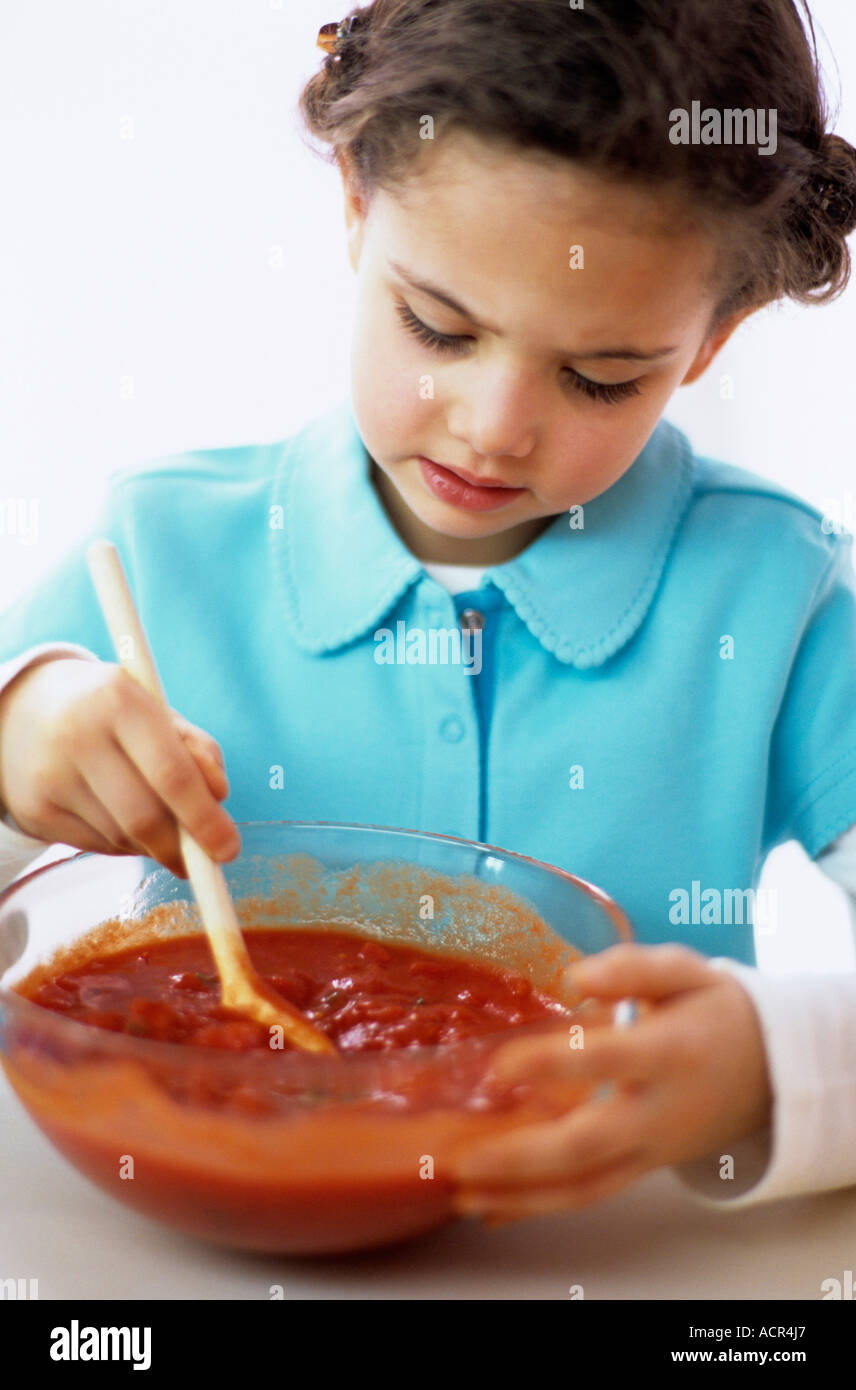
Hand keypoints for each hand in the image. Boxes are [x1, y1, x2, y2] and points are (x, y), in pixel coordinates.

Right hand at [0, 657, 239, 877]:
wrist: (25, 711)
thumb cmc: (110, 713)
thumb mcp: (157, 712)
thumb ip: (198, 749)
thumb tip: (218, 797)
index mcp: (119, 700)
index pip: (171, 773)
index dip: (204, 819)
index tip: (228, 849)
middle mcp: (78, 736)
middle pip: (145, 817)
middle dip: (182, 848)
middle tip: (205, 860)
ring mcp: (51, 776)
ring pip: (122, 837)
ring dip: (154, 845)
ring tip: (159, 826)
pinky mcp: (35, 810)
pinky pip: (97, 846)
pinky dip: (124, 846)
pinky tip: (123, 822)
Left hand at [451, 942, 772, 1224]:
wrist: (774, 1069)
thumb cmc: (717, 1012)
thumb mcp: (687, 971)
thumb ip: (633, 967)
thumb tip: (577, 977)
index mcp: (670, 1051)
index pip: (607, 1061)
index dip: (553, 1065)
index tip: (500, 1066)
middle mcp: (660, 1110)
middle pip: (589, 1145)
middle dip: (522, 1158)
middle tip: (462, 1158)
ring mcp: (653, 1148)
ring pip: (585, 1186)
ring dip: (521, 1196)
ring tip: (461, 1195)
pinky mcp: (645, 1168)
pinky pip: (590, 1195)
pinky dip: (540, 1207)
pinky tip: (491, 1209)